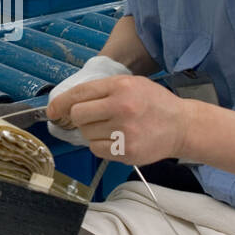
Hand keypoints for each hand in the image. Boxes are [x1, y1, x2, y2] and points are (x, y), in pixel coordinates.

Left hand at [47, 76, 192, 164]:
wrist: (182, 126)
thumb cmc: (154, 103)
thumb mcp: (132, 84)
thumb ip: (103, 89)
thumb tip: (69, 102)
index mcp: (120, 87)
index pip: (79, 94)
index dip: (60, 103)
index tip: (52, 111)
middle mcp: (121, 108)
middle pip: (78, 116)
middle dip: (79, 118)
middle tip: (92, 119)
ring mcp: (124, 131)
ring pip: (86, 134)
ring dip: (93, 132)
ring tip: (113, 128)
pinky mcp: (126, 151)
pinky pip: (96, 149)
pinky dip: (101, 146)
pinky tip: (117, 139)